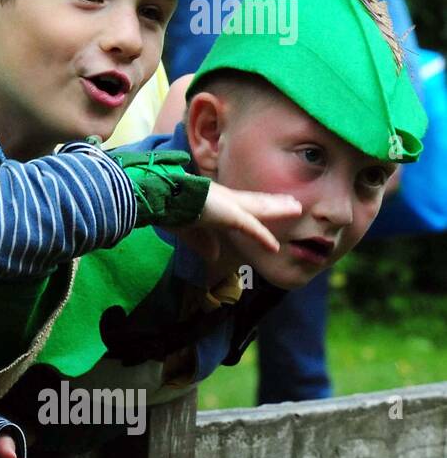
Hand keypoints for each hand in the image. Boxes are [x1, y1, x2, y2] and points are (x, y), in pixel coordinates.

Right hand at [177, 183, 299, 261]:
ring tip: (296, 208)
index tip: (275, 205)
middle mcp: (227, 201)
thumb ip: (203, 243)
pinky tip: (274, 247)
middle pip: (257, 203)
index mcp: (217, 202)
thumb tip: (215, 256)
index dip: (260, 205)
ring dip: (278, 211)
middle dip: (275, 204)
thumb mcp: (189, 232)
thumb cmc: (170, 211)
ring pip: (260, 210)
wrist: (161, 200)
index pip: (245, 204)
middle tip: (293, 204)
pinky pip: (251, 229)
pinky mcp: (229, 214)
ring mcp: (229, 206)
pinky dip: (262, 238)